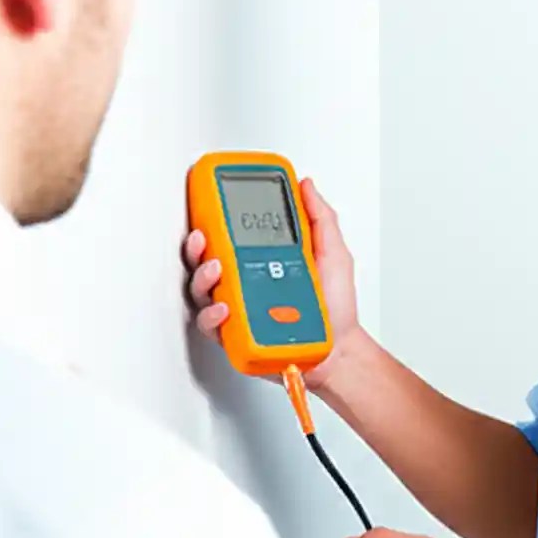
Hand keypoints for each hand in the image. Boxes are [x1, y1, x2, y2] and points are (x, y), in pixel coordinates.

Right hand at [182, 178, 361, 389]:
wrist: (339, 350)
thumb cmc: (335, 309)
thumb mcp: (333, 253)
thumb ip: (320, 218)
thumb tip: (306, 187)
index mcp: (263, 260)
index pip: (231, 235)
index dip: (216, 218)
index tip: (214, 202)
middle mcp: (245, 282)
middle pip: (207, 260)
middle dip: (198, 245)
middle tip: (204, 236)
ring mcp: (238, 309)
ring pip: (203, 290)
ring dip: (203, 276)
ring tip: (217, 269)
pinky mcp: (235, 336)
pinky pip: (212, 325)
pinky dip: (213, 315)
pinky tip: (224, 307)